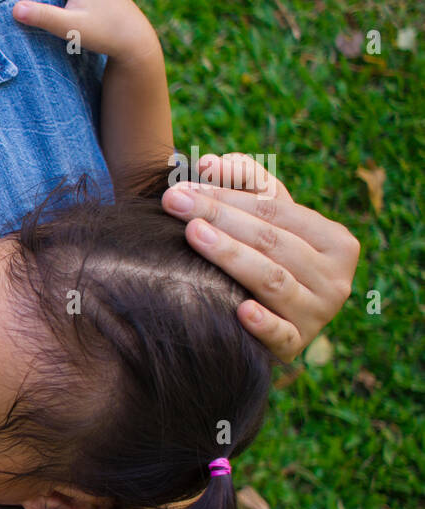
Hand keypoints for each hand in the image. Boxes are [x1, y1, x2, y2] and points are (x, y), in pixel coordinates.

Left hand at [161, 153, 359, 360]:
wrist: (271, 326)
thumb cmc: (266, 260)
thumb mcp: (264, 221)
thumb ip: (244, 183)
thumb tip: (210, 161)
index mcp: (334, 241)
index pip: (274, 211)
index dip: (227, 195)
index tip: (182, 185)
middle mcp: (335, 278)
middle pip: (270, 241)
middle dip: (218, 216)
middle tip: (174, 201)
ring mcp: (318, 314)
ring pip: (272, 280)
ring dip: (231, 256)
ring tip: (193, 234)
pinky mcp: (296, 346)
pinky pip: (280, 334)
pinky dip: (263, 323)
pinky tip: (240, 310)